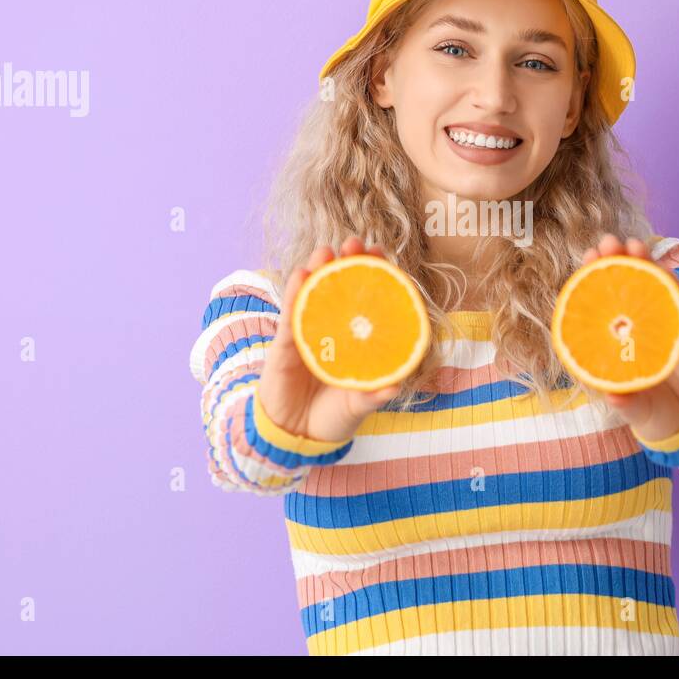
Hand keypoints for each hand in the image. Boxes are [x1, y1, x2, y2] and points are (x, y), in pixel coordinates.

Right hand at [258, 236, 406, 444]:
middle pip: (342, 287)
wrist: (295, 436)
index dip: (375, 273)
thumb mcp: (356, 407)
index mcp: (356, 338)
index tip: (381, 251)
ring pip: (314, 294)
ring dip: (319, 270)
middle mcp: (333, 329)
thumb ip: (373, 397)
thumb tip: (395, 386)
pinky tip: (300, 275)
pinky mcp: (284, 345)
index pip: (368, 298)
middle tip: (355, 242)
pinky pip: (289, 317)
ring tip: (326, 251)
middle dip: (348, 261)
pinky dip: (294, 295)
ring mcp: (307, 333)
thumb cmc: (331, 416)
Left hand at [582, 235, 678, 443]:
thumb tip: (613, 396)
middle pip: (631, 287)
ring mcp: (676, 326)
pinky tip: (662, 272)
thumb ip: (628, 404)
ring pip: (660, 289)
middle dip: (619, 261)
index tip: (587, 258)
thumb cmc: (663, 418)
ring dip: (647, 265)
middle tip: (608, 242)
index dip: (596, 280)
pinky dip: (676, 288)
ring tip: (633, 246)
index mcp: (625, 342)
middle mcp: (648, 329)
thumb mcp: (641, 413)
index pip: (607, 304)